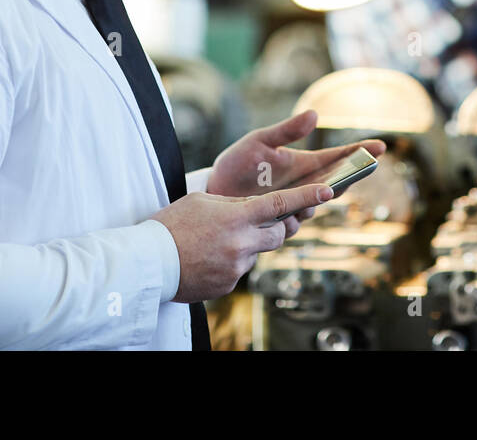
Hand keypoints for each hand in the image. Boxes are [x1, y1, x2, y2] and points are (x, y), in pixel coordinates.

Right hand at [150, 183, 334, 301]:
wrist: (148, 263)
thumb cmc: (170, 225)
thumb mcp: (202, 201)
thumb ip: (233, 202)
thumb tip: (253, 207)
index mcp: (236, 217)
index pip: (280, 204)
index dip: (306, 197)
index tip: (328, 191)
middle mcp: (242, 243)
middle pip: (279, 234)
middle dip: (276, 226)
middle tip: (258, 221)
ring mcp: (237, 267)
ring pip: (258, 252)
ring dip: (247, 245)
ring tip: (215, 242)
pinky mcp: (229, 284)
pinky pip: (240, 269)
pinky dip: (231, 261)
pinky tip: (208, 258)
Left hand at [205, 109, 385, 235]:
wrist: (214, 190)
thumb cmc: (239, 162)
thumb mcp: (260, 141)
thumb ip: (287, 131)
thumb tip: (315, 115)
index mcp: (304, 164)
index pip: (338, 157)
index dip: (360, 152)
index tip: (380, 147)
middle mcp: (304, 186)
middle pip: (336, 183)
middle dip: (351, 177)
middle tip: (359, 170)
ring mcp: (294, 205)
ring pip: (316, 206)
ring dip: (318, 199)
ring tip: (323, 190)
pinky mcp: (280, 223)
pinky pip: (293, 225)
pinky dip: (293, 219)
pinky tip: (287, 215)